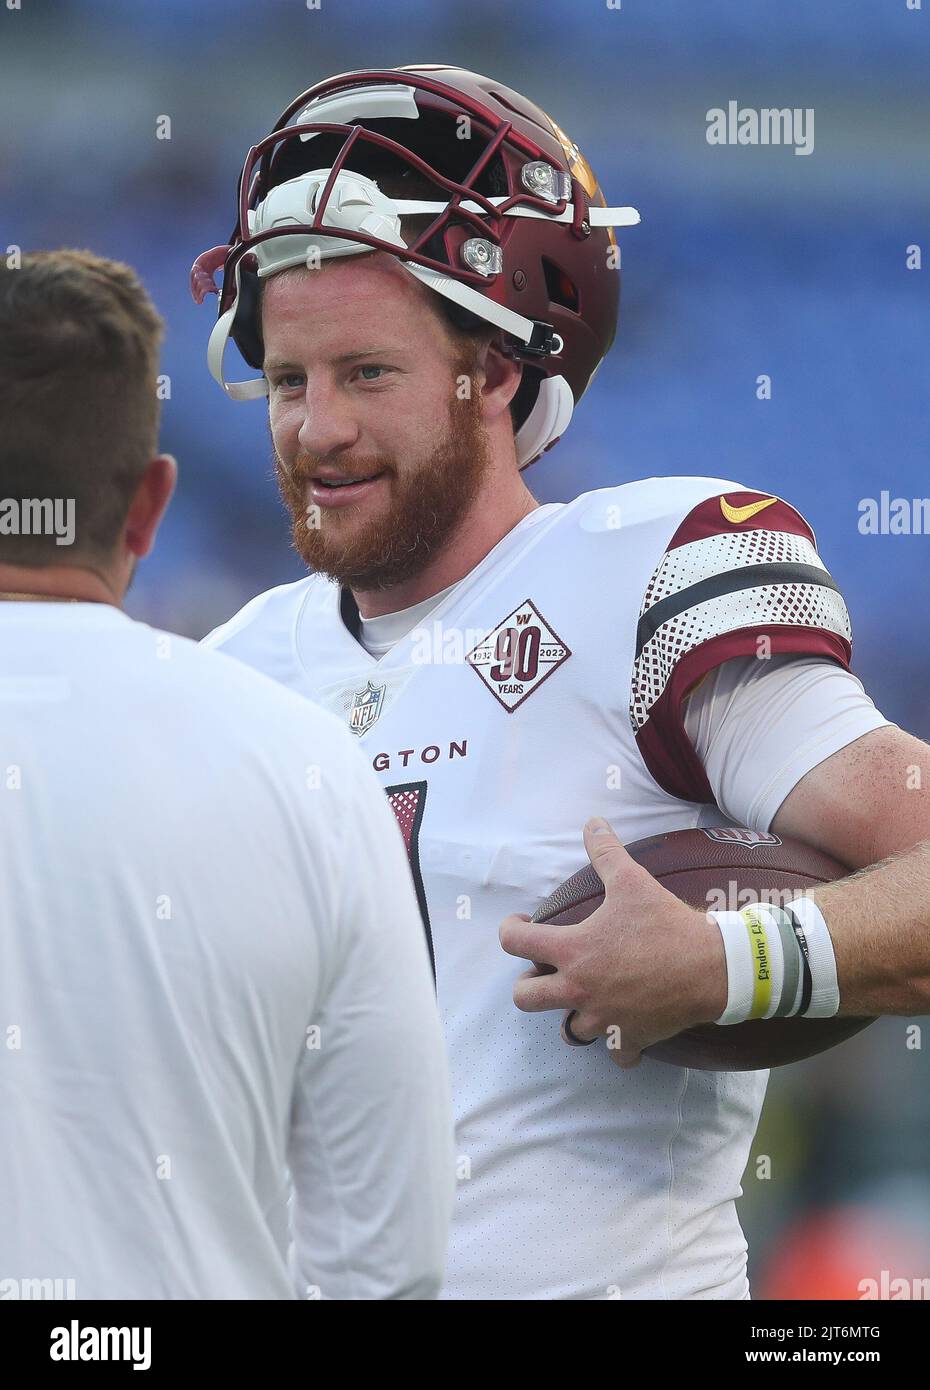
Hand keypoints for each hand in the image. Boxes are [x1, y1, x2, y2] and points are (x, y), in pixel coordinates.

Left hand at [499, 817, 727, 1067]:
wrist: (712, 967)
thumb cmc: (667, 924)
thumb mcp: (633, 882)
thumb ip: (606, 852)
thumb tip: (592, 823)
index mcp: (572, 951)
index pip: (515, 945)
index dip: (510, 931)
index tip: (521, 926)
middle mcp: (579, 989)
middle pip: (525, 999)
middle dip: (528, 985)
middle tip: (543, 971)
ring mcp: (603, 1019)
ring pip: (566, 1031)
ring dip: (570, 1015)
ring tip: (582, 998)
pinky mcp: (629, 1039)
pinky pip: (613, 1055)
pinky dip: (615, 1045)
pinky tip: (622, 1027)